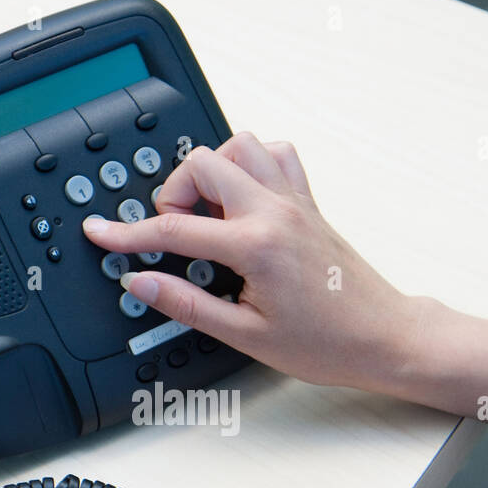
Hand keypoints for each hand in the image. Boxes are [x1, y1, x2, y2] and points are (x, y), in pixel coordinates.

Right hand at [82, 132, 422, 390]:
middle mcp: (276, 212)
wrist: (384, 338)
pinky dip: (250, 165)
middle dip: (173, 192)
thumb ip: (188, 304)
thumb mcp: (246, 336)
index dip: (128, 232)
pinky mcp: (309, 203)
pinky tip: (240, 201)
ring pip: (241, 144)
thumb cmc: (328, 343)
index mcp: (256, 245)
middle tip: (171, 232)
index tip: (102, 233)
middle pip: (203, 162)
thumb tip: (143, 284)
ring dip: (212, 170)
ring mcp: (296, 201)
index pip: (173, 229)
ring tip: (206, 215)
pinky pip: (276, 156)